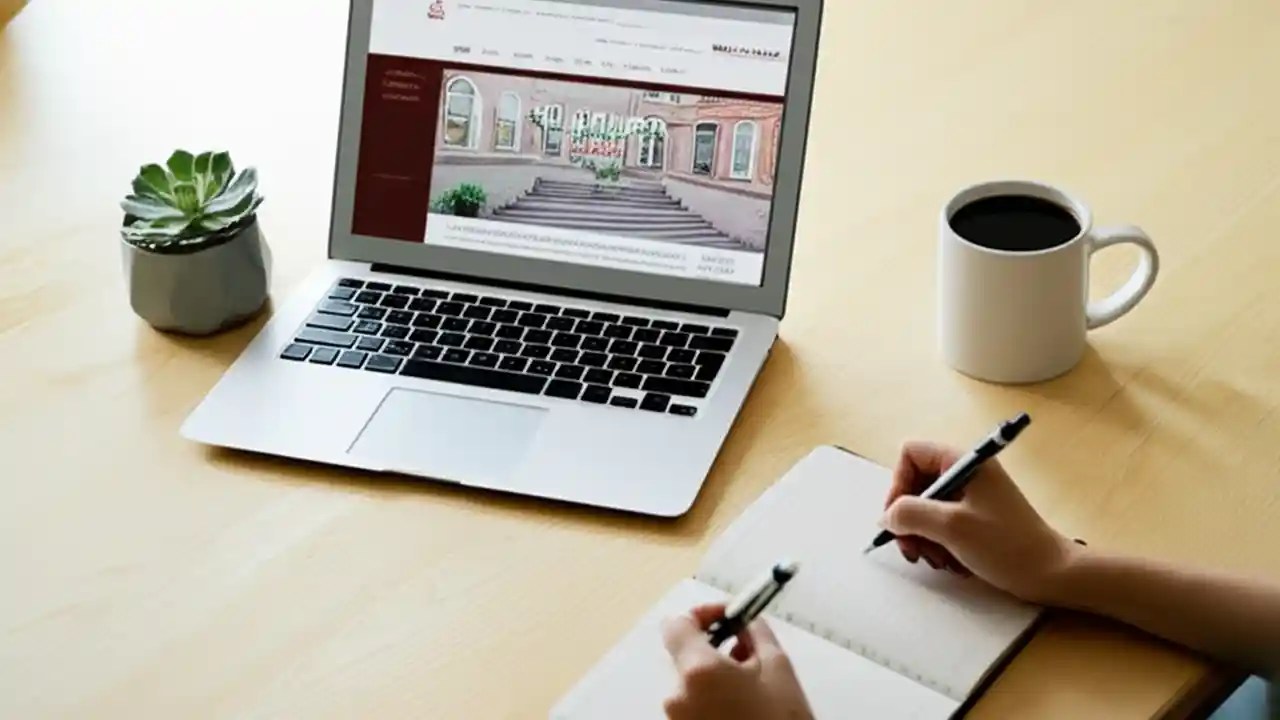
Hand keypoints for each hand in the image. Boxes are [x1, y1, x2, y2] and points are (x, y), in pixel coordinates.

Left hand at [660, 604, 813, 719]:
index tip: (727, 616)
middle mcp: (677, 695)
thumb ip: (755, 633)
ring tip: (751, 686)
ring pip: (691, 682)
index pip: (677, 624)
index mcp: (697, 671)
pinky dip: (712, 698)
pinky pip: (693, 705)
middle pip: (686, 654)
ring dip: (716, 675)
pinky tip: (741, 705)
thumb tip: (745, 619)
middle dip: (715, 647)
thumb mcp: (778, 669)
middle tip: (748, 651)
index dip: (702, 614)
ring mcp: (677, 719)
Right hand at [880, 441, 1082, 603]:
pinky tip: (952, 563)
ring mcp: (972, 496)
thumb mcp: (951, 527)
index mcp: (965, 462)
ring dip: (923, 537)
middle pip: (915, 485)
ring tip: (937, 560)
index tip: (899, 517)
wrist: (1052, 574)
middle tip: (912, 549)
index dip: (898, 484)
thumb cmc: (1007, 545)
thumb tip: (886, 516)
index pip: (911, 455)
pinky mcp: (976, 518)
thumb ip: (910, 514)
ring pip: (925, 509)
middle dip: (909, 519)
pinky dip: (938, 544)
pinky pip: (941, 525)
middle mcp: (967, 473)